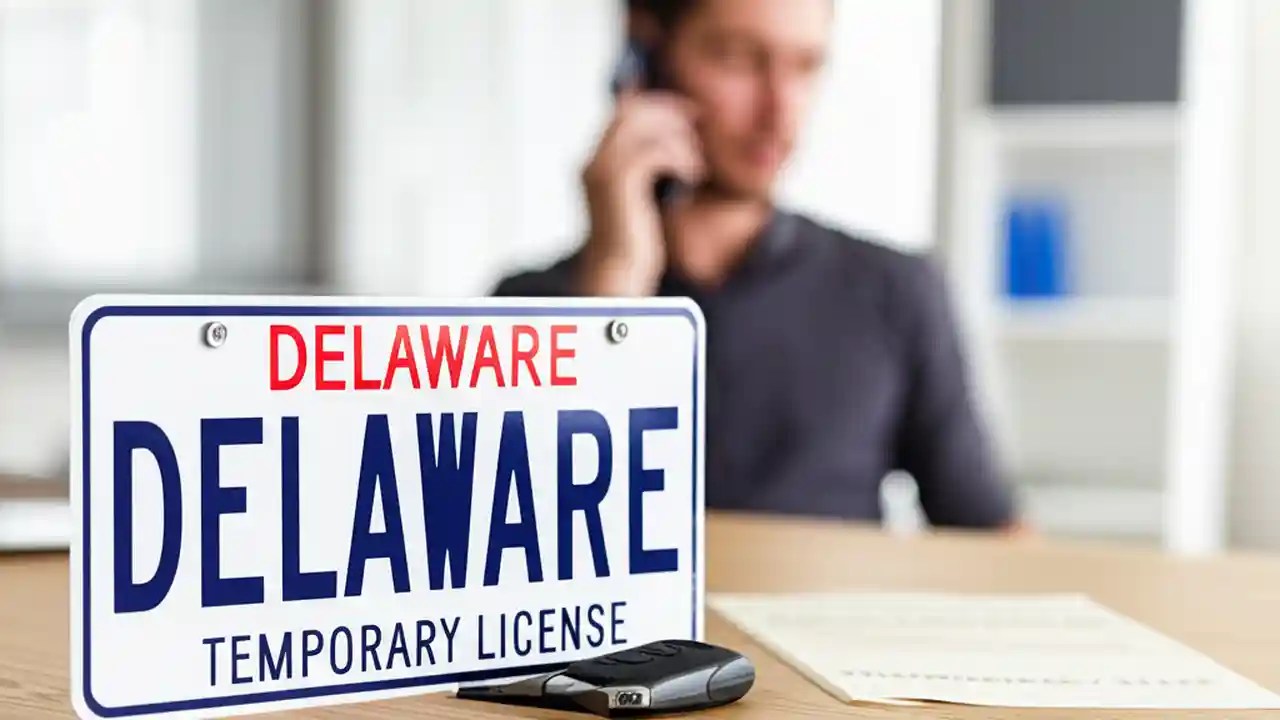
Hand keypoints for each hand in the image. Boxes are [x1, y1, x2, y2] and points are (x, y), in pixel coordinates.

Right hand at [577, 92, 704, 295]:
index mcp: (594, 163)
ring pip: (645, 130)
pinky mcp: (620, 186)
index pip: (623, 112)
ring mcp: (602, 173)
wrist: (617, 276)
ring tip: (695, 163)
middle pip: (631, 112)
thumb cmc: (631, 243)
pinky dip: (680, 158)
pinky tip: (693, 176)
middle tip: (698, 121)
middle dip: (669, 112)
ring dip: (678, 139)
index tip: (687, 112)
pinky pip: (654, 153)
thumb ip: (646, 171)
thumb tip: (671, 144)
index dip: (657, 105)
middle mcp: (592, 163)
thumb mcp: (638, 198)